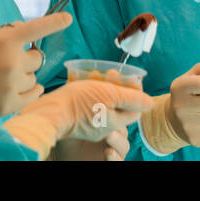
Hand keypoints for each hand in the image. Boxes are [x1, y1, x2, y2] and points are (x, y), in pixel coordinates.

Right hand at [0, 13, 72, 119]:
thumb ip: (3, 36)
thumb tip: (24, 35)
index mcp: (3, 41)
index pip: (36, 28)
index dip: (55, 22)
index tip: (68, 19)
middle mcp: (11, 62)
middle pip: (37, 58)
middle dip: (27, 57)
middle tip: (10, 60)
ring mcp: (11, 86)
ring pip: (34, 78)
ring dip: (24, 76)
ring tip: (3, 78)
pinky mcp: (8, 105)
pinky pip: (32, 96)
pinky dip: (29, 91)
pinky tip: (19, 88)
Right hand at [4, 80, 152, 158]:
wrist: (48, 113)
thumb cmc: (78, 102)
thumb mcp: (110, 95)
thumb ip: (131, 98)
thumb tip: (150, 102)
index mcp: (114, 122)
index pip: (134, 108)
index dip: (134, 91)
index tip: (129, 78)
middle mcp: (103, 127)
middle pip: (117, 104)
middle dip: (116, 86)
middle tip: (111, 73)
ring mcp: (88, 124)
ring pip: (101, 103)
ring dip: (101, 86)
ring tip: (94, 74)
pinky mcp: (75, 119)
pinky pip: (87, 105)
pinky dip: (88, 93)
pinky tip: (81, 81)